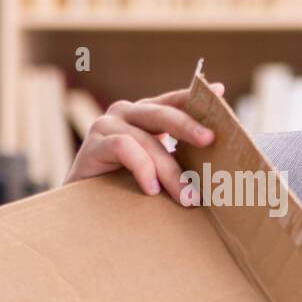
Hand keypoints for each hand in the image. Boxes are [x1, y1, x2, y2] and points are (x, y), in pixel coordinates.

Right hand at [63, 84, 223, 204]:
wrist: (81, 210)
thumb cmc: (123, 188)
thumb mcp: (154, 169)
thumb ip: (175, 158)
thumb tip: (215, 164)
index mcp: (143, 115)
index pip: (172, 102)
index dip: (193, 97)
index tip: (220, 91)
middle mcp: (124, 113)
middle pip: (162, 114)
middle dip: (188, 126)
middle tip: (210, 140)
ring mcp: (106, 126)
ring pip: (147, 140)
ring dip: (169, 170)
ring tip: (187, 196)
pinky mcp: (92, 145)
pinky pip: (124, 148)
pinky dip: (142, 168)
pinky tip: (151, 189)